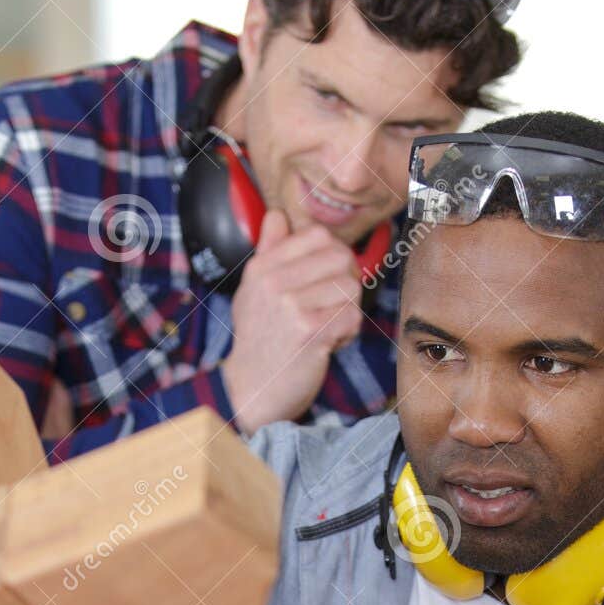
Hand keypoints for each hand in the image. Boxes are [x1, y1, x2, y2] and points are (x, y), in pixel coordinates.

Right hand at [222, 210, 361, 434]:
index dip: (333, 254)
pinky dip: (348, 333)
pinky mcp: (311, 332)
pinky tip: (331, 343)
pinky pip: (352, 316)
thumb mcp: (253, 290)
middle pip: (340, 257)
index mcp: (263, 267)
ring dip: (348, 309)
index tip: (326, 278)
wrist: (251, 388)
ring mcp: (292, 306)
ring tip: (330, 326)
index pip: (317, 235)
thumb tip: (278, 216)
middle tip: (335, 304)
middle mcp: (275, 282)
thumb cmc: (259, 339)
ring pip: (351, 287)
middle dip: (347, 281)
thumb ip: (269, 251)